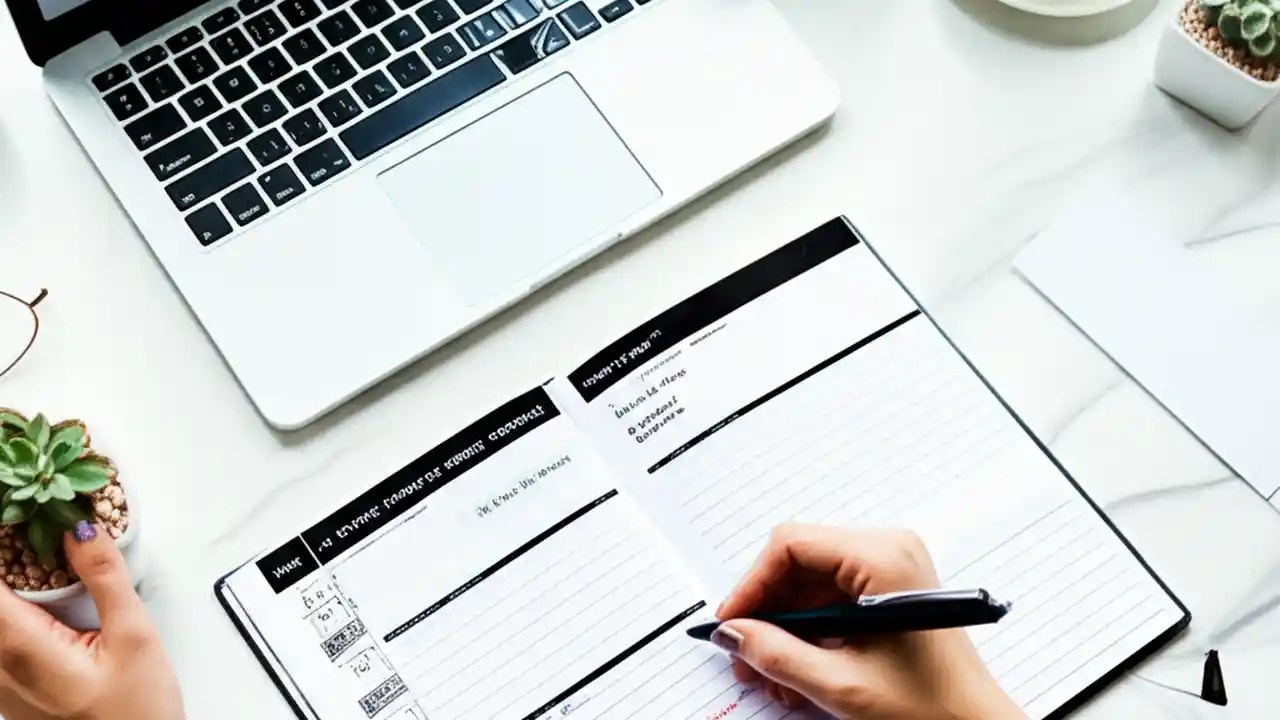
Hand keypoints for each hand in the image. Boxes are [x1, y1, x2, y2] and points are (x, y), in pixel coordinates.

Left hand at [0, 523, 182, 719]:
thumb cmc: (138, 711)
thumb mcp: (134, 636)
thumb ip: (104, 578)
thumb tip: (79, 527)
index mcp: (21, 649)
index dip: (2, 543)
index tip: (18, 512)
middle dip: (10, 561)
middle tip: (35, 524)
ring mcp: (0, 685)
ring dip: (12, 586)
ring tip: (45, 555)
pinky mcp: (11, 692)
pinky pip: (2, 641)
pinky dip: (15, 610)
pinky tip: (45, 596)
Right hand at [714, 524, 1024, 719]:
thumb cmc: (935, 705)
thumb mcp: (842, 684)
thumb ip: (777, 655)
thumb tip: (734, 633)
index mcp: (883, 558)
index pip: (792, 545)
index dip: (753, 584)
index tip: (732, 621)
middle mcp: (888, 550)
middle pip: (798, 561)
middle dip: (767, 611)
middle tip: (744, 653)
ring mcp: (890, 568)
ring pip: (810, 582)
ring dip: (785, 627)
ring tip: (772, 673)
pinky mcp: (889, 589)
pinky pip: (831, 597)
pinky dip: (809, 632)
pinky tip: (798, 668)